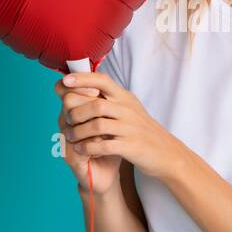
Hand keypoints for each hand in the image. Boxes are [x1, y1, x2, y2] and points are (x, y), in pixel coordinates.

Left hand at [59, 71, 186, 182]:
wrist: (166, 153)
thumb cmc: (142, 130)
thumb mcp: (130, 109)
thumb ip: (110, 98)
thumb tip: (84, 85)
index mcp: (126, 98)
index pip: (103, 80)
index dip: (82, 78)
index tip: (65, 81)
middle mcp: (128, 110)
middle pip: (96, 105)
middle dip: (76, 113)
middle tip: (67, 120)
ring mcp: (130, 129)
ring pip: (97, 126)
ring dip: (79, 132)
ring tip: (70, 137)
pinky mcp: (131, 146)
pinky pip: (104, 145)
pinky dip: (88, 148)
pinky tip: (81, 150)